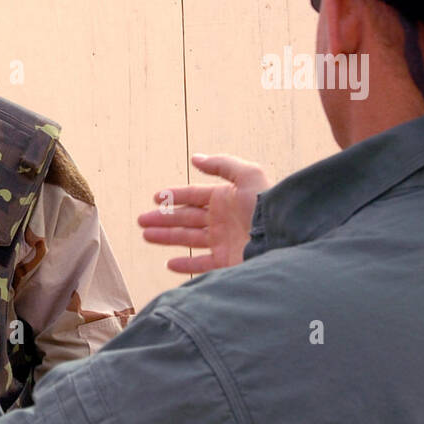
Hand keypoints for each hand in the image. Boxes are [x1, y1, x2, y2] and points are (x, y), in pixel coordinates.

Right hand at [137, 153, 270, 273]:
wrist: (282, 239)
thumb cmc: (266, 206)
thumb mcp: (248, 175)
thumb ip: (222, 164)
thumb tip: (196, 158)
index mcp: (225, 199)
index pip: (194, 196)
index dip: (174, 196)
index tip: (155, 198)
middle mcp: (222, 220)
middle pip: (186, 218)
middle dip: (163, 218)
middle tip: (141, 220)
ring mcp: (223, 242)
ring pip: (188, 239)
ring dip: (166, 237)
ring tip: (146, 236)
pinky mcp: (226, 262)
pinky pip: (201, 264)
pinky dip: (184, 265)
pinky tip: (169, 263)